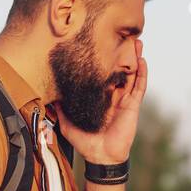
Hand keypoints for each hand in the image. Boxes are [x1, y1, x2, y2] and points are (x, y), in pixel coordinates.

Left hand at [51, 38, 146, 165]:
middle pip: (120, 68)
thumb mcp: (66, 122)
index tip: (102, 41)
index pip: (103, 73)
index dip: (104, 58)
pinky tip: (143, 60)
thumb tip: (47, 94)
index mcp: (100, 96)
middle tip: (122, 34)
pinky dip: (142, 73)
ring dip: (135, 58)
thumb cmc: (85, 142)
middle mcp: (113, 95)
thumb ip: (59, 108)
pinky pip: (139, 87)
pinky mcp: (132, 106)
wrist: (100, 156)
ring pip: (132, 74)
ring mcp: (124, 99)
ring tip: (137, 41)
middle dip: (122, 52)